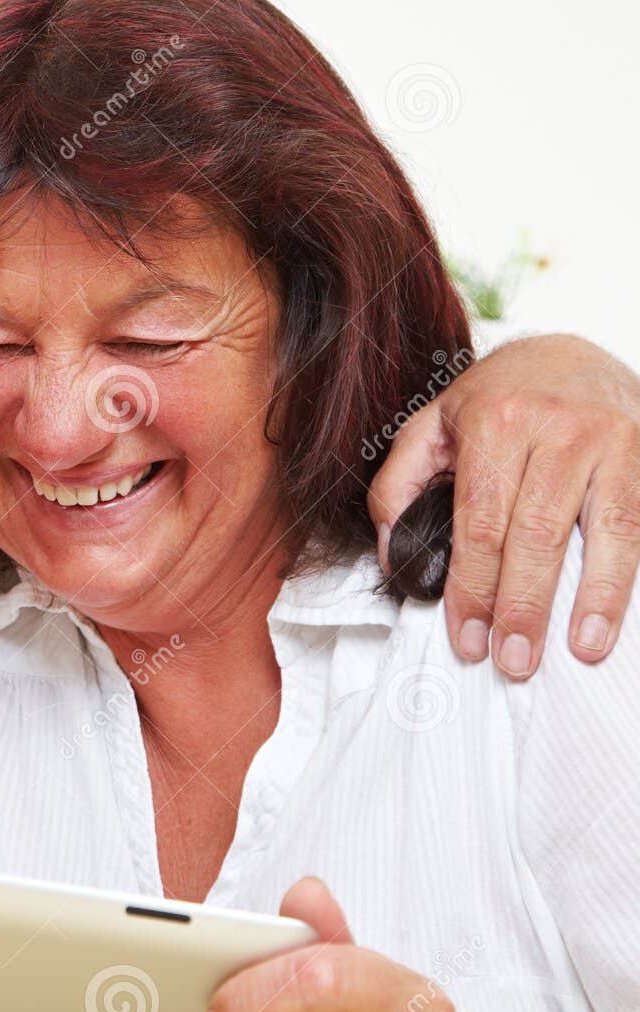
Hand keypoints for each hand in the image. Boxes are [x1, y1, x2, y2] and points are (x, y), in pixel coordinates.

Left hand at [368, 335, 639, 675]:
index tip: (466, 638)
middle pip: (536, 533)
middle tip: (512, 660)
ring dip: (590, 599)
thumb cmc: (498, 398)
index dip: (472, 588)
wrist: (572, 351)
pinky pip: (636, 523)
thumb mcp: (431, 424)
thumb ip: (399, 486)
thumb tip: (396, 556)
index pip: (479, 522)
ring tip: (577, 651)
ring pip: (601, 531)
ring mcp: (609, 439)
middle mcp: (555, 427)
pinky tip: (610, 616)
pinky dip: (625, 575)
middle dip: (522, 606)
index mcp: (494, 421)